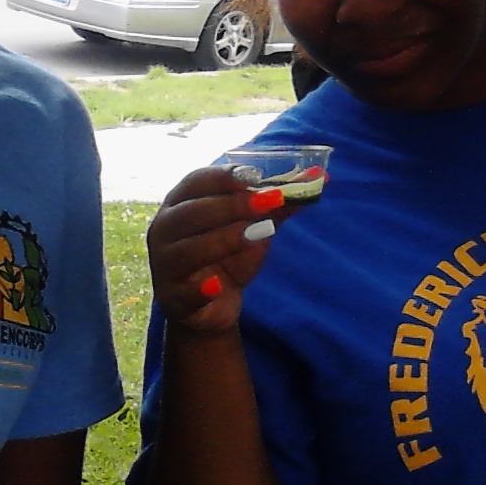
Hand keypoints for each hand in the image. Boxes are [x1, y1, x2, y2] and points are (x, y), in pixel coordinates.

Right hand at [145, 167, 307, 334]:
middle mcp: (164, 229)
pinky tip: (217, 286)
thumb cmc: (228, 256)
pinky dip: (200, 290)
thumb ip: (279, 204)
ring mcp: (165, 264)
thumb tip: (321, 177)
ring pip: (188, 249)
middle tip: (267, 201)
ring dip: (221, 241)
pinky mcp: (172, 297)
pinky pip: (184, 292)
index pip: (197, 181)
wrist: (209, 307)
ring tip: (252, 236)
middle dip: (230, 205)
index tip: (254, 176)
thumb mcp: (254, 227)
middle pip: (192, 213)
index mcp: (180, 203)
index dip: (224, 177)